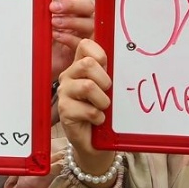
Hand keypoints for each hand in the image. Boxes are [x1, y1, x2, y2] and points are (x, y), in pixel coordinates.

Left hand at [49, 0, 93, 80]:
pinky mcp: (86, 50)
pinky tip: (57, 36)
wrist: (43, 64)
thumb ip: (41, 10)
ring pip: (89, 23)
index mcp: (71, 8)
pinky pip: (84, 41)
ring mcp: (86, 34)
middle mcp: (82, 18)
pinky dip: (70, 37)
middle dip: (70, 5)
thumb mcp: (40, 24)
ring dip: (71, 21)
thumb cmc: (44, 41)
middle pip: (87, 6)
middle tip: (52, 8)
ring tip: (53, 23)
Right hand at [57, 38, 114, 172]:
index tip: (106, 65)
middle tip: (106, 92)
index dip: (99, 53)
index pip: (85, 45)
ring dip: (103, 101)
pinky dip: (99, 117)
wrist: (95, 142)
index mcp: (80, 67)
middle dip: (105, 80)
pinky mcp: (64, 110)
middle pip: (87, 64)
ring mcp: (64, 93)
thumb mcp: (108, 89)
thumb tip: (124, 54)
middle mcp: (69, 76)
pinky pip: (89, 110)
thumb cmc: (104, 112)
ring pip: (88, 86)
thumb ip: (110, 72)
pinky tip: (97, 121)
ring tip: (102, 108)